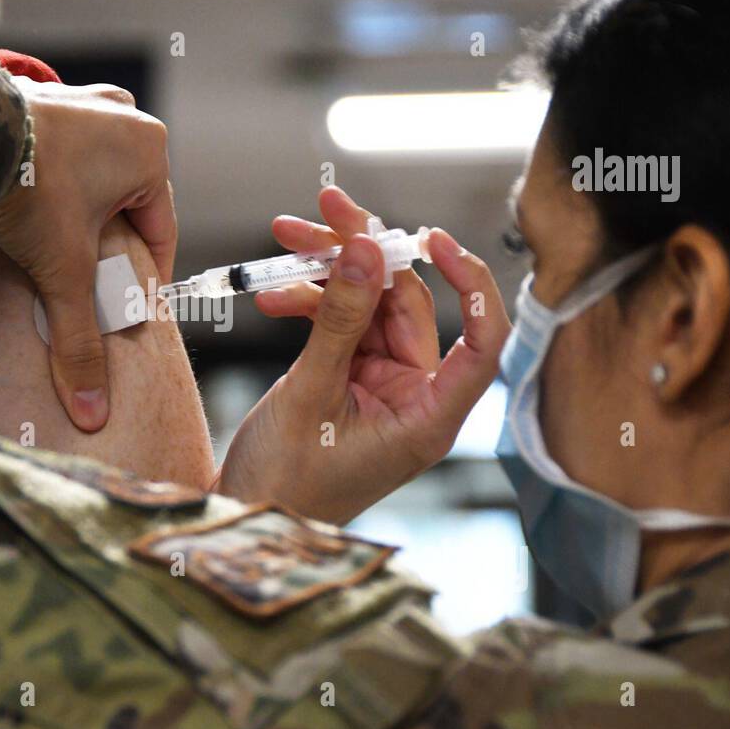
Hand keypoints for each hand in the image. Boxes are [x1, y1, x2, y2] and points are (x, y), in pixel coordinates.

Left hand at [0, 76, 176, 431]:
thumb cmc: (25, 188)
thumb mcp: (61, 274)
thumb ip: (80, 342)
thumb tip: (93, 411)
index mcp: (151, 152)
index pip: (160, 234)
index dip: (142, 279)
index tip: (123, 308)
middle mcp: (124, 117)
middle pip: (126, 203)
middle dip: (106, 242)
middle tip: (80, 279)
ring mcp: (81, 102)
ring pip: (93, 174)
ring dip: (78, 208)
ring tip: (51, 243)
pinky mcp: (40, 99)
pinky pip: (59, 150)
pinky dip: (49, 178)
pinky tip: (26, 204)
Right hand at [216, 186, 510, 523]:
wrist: (246, 517)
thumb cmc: (285, 484)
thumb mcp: (309, 394)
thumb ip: (340, 321)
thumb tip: (366, 250)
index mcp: (427, 418)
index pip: (482, 342)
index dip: (470, 284)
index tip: (433, 240)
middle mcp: (412, 397)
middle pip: (410, 306)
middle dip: (365, 256)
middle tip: (325, 211)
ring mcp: (380, 387)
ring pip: (370, 306)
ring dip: (328, 273)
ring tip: (287, 240)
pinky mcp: (349, 380)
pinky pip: (342, 324)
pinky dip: (311, 303)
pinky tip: (274, 295)